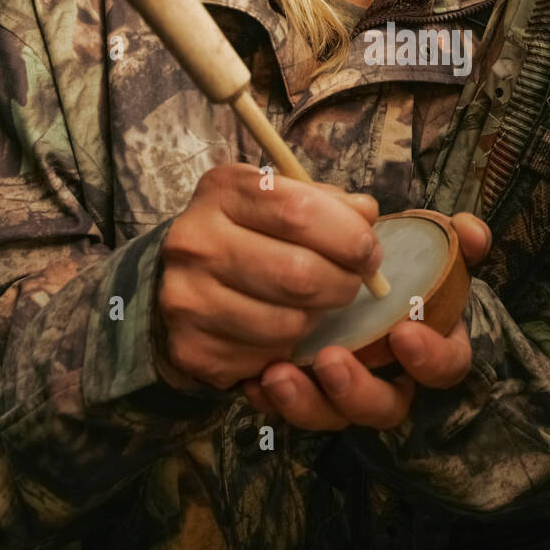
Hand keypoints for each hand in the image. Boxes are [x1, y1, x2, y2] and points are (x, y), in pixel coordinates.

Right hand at [156, 163, 383, 389]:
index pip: (299, 211)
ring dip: (316, 318)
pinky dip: (286, 349)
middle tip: (350, 283)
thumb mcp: (281, 200)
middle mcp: (196, 241)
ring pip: (287, 322)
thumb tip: (365, 214)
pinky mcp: (192, 347)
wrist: (181, 279)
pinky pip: (266, 358)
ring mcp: (187, 298)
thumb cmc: (247, 233)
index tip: (367, 251)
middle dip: (343, 283)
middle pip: (298, 273)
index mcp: (223, 191)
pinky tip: (277, 328)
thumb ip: (327, 202)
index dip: (349, 235)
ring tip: (311, 304)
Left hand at [242, 213, 491, 429]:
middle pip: (385, 408)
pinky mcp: (303, 390)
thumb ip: (454, 236)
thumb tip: (472, 233)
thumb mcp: (422, 241)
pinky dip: (269, 401)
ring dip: (306, 403)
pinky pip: (286, 410)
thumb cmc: (390, 260)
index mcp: (429, 344)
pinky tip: (251, 381)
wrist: (335, 264)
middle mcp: (389, 378)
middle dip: (358, 391)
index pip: (446, 367)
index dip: (431, 358)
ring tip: (277, 374)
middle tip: (331, 360)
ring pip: (331, 416)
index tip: (405, 333)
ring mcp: (343, 390)